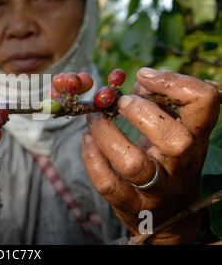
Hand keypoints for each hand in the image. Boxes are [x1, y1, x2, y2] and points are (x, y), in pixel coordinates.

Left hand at [82, 68, 219, 243]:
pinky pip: (107, 183)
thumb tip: (140, 78)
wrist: (168, 216)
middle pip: (174, 140)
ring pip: (133, 164)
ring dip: (106, 134)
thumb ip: (158, 102)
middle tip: (118, 101)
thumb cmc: (166, 162)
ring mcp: (157, 189)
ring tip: (94, 118)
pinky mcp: (131, 205)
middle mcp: (181, 165)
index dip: (175, 82)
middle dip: (140, 113)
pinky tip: (87, 140)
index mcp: (196, 137)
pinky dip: (91, 157)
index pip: (204, 102)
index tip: (144, 76)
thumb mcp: (172, 131)